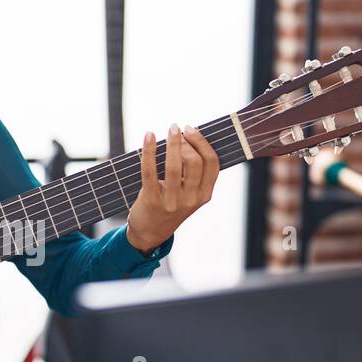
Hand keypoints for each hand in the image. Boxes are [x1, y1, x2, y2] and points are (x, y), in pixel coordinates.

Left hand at [126, 123, 219, 252]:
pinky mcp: (151, 200)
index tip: (191, 129)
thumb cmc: (171, 205)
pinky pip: (150, 171)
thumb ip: (195, 174)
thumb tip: (191, 137)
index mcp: (204, 195)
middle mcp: (191, 199)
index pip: (212, 163)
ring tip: (170, 129)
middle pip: (195, 162)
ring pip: (174, 166)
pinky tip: (149, 135)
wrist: (150, 232)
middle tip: (177, 130)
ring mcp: (171, 202)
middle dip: (187, 141)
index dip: (203, 143)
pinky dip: (149, 150)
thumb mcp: (190, 194)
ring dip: (172, 143)